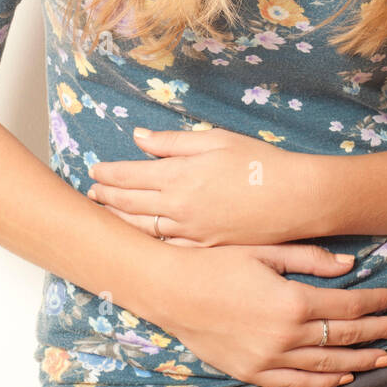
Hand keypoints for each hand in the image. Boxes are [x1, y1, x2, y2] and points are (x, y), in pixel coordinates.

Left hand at [87, 125, 312, 246]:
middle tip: (91, 194)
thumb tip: (139, 138)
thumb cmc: (259, 162)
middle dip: (106, 197)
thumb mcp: (216, 140)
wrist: (295, 199)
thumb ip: (173, 142)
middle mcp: (177, 207)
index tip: (94, 171)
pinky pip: (168, 246)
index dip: (108, 174)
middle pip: (129, 204)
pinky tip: (140, 239)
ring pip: (142, 229)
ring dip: (119, 221)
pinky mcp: (205, 247)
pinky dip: (148, 242)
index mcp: (178, 176)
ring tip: (105, 216)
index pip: (129, 175)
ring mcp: (190, 231)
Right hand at [156, 241, 386, 386]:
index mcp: (292, 301)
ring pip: (326, 364)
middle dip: (378, 332)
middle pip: (344, 337)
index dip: (376, 304)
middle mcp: (285, 336)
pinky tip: (341, 377)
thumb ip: (310, 258)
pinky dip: (322, 381)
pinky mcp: (252, 372)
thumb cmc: (215, 262)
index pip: (348, 307)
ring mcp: (269, 359)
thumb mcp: (264, 250)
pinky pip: (296, 383)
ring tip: (384, 357)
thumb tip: (351, 265)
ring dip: (359, 361)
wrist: (170, 291)